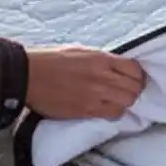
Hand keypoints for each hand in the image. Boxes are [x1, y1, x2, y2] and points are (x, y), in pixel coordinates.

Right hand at [25, 45, 145, 119]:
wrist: (27, 76)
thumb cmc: (50, 60)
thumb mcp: (81, 51)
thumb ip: (101, 59)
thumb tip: (116, 66)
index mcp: (101, 59)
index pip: (135, 69)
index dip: (137, 75)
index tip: (134, 78)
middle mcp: (102, 77)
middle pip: (134, 88)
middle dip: (134, 90)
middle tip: (127, 91)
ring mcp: (95, 95)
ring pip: (127, 103)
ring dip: (125, 102)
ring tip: (117, 101)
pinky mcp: (86, 111)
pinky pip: (112, 115)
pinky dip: (114, 112)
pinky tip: (107, 109)